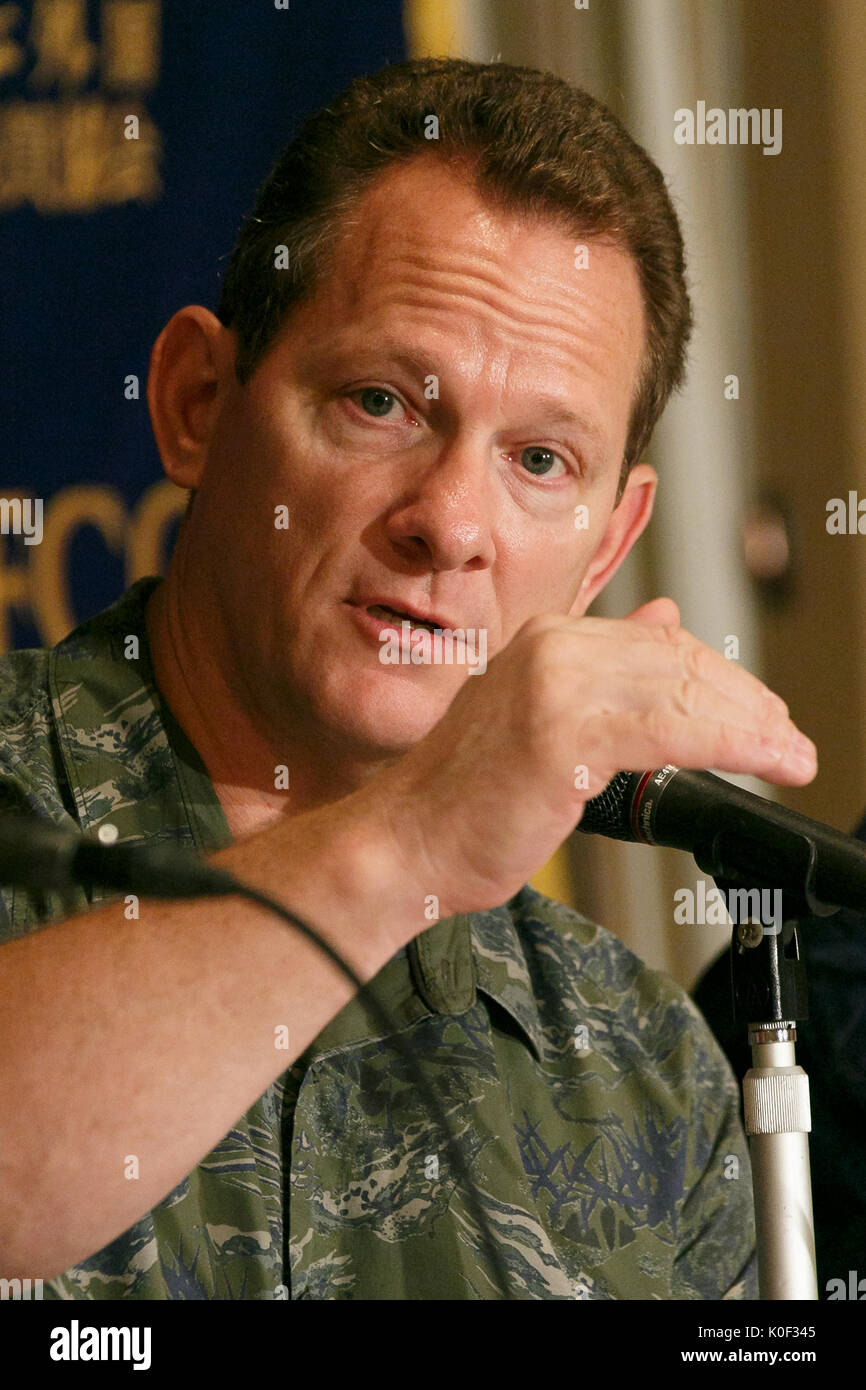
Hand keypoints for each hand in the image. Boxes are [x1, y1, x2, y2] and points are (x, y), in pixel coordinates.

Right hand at [371, 597, 816, 918]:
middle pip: (681, 661)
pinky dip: (730, 745)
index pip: (660, 641)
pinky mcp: (563, 734)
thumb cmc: (462, 798)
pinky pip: (671, 731)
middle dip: (747, 701)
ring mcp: (555, 686)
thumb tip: (665, 619)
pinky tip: (761, 760)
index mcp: (546, 637)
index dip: (722, 676)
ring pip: (684, 692)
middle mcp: (551, 647)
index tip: (761, 711)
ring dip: (752, 726)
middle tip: (789, 737)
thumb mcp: (534, 714)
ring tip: (791, 755)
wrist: (402, 841)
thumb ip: (600, 667)